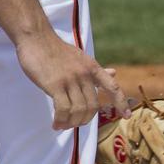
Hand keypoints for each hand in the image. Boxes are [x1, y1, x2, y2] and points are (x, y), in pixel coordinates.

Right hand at [15, 32, 129, 129]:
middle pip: (93, 106)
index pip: (113, 87)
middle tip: (75, 124)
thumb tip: (114, 73)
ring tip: (63, 126)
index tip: (127, 116)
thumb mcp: (82, 58)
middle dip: (85, 119)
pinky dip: (61, 120)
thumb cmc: (57, 50)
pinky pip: (63, 109)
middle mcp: (85, 74)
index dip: (121, 103)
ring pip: (78, 110)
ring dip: (72, 123)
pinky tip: (56, 124)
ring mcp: (70, 79)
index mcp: (93, 68)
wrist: (36, 37)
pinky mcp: (55, 84)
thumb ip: (97, 70)